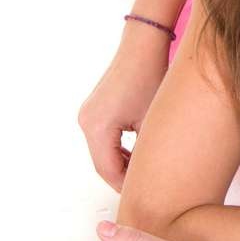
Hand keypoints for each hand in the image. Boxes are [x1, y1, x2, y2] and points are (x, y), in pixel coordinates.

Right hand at [78, 32, 171, 190]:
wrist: (144, 45)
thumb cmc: (152, 77)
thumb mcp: (153, 122)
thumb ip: (148, 152)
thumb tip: (151, 177)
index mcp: (98, 128)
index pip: (108, 170)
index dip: (125, 185)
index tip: (143, 195)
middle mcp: (86, 122)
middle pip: (102, 163)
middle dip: (123, 176)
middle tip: (146, 189)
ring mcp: (88, 114)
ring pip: (103, 152)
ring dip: (121, 163)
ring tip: (145, 172)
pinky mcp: (95, 109)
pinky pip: (104, 138)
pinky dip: (118, 149)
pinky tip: (137, 154)